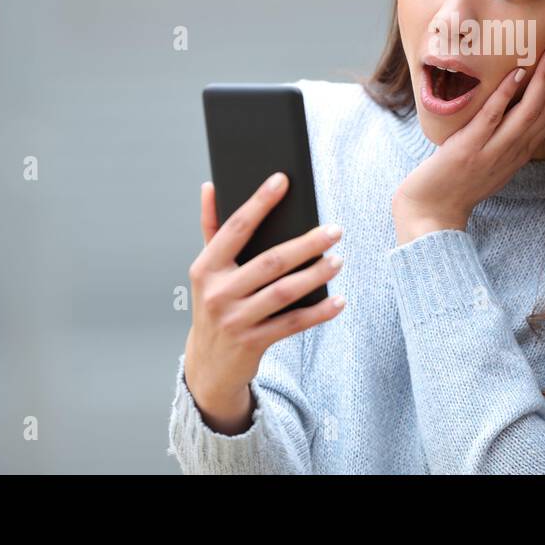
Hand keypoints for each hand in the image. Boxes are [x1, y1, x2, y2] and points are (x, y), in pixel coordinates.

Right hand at [183, 174, 346, 433]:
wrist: (208, 364)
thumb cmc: (214, 305)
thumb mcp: (208, 270)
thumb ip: (211, 228)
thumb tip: (210, 186)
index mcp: (206, 267)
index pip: (235, 228)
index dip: (259, 202)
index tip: (282, 180)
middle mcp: (218, 293)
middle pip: (269, 262)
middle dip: (306, 244)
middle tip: (334, 230)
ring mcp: (235, 320)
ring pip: (284, 292)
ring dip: (315, 275)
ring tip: (338, 260)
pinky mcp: (253, 343)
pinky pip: (292, 324)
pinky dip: (318, 312)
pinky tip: (338, 300)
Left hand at [392, 30, 544, 244]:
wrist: (434, 211)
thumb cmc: (460, 179)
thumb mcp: (494, 154)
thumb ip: (506, 131)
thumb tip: (512, 94)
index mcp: (524, 148)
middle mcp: (516, 149)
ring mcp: (494, 150)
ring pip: (529, 112)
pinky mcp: (470, 149)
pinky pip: (492, 119)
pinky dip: (506, 95)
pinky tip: (516, 72)